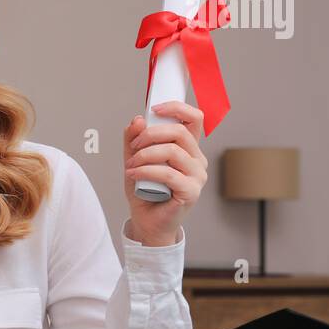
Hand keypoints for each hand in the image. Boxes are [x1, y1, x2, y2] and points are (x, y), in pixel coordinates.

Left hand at [122, 99, 207, 246]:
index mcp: (188, 148)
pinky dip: (146, 171)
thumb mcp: (134, 159)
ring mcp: (197, 176)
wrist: (146, 220)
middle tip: (133, 146)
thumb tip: (137, 120)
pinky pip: (168, 174)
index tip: (154, 108)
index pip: (195, 119)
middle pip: (179, 132)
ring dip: (145, 155)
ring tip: (131, 165)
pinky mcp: (192, 191)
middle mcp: (197, 159)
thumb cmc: (144, 190)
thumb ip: (133, 139)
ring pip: (172, 152)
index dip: (177, 108)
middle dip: (150, 134)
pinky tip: (133, 174)